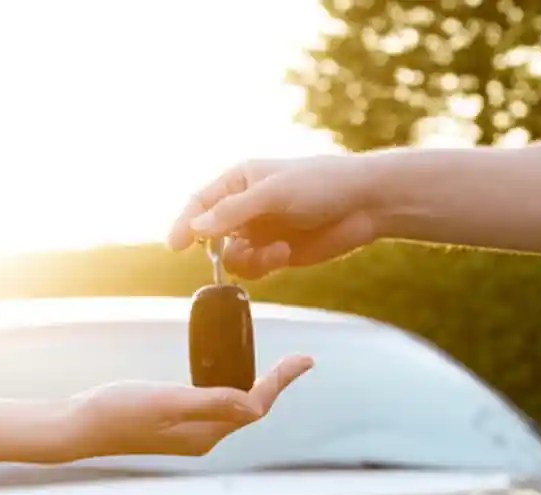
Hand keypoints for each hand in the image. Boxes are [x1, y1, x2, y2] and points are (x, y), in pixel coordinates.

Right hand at [66, 355, 313, 457]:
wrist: (76, 426)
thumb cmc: (117, 411)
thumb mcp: (166, 401)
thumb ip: (210, 402)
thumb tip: (254, 407)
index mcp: (205, 435)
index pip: (255, 405)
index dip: (281, 381)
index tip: (305, 359)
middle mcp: (201, 438)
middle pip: (249, 408)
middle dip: (274, 385)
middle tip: (295, 361)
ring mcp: (186, 433)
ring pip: (231, 408)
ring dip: (252, 386)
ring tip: (274, 368)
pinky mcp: (172, 424)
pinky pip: (212, 405)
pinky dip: (227, 387)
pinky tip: (223, 374)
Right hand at [166, 154, 384, 278]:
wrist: (364, 203)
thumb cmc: (321, 184)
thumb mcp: (273, 193)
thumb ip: (233, 211)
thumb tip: (197, 227)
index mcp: (239, 181)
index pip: (200, 203)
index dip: (185, 224)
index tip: (176, 246)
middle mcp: (244, 207)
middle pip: (211, 234)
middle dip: (219, 247)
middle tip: (235, 251)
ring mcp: (260, 231)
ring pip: (232, 256)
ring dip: (248, 259)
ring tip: (274, 252)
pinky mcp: (277, 253)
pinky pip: (254, 268)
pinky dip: (264, 265)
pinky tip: (285, 254)